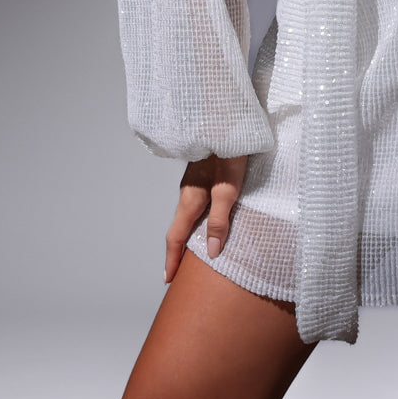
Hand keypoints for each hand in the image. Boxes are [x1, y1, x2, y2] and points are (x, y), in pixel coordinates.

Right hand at [164, 153, 247, 282]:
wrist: (223, 118)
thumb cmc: (229, 151)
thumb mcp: (228, 188)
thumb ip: (220, 219)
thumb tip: (212, 252)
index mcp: (190, 198)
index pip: (176, 236)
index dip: (173, 260)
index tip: (168, 280)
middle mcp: (187, 191)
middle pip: (179, 227)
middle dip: (178, 250)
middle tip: (180, 271)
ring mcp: (193, 181)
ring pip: (187, 214)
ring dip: (188, 234)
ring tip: (194, 251)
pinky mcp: (202, 173)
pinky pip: (195, 203)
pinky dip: (196, 219)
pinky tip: (206, 220)